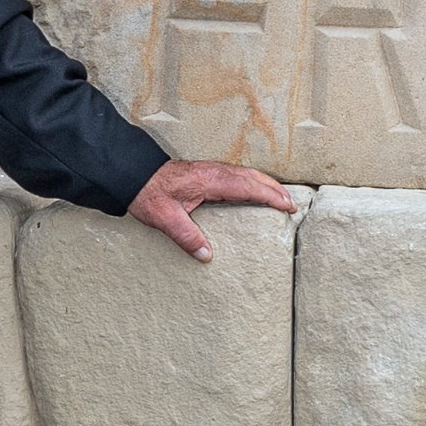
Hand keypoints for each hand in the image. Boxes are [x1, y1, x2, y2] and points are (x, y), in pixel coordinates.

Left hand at [126, 157, 297, 263]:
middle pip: (252, 177)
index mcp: (210, 180)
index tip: (287, 205)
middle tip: (291, 203)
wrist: (133, 173)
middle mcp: (214, 172)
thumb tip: (207, 256)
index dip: (270, 195)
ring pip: (246, 174)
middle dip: (274, 188)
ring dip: (265, 183)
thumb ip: (187, 237)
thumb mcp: (165, 218)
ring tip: (279, 197)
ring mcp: (211, 170)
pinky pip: (237, 175)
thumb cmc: (148, 193)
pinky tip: (253, 190)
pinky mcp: (206, 172)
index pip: (247, 186)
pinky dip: (252, 181)